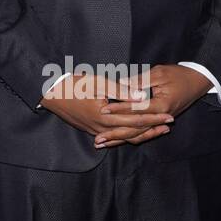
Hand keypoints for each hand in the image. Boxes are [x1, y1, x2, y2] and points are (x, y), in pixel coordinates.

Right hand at [39, 69, 174, 147]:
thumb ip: (122, 91)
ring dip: (142, 134)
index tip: (169, 117)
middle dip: (152, 129)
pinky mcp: (92, 130)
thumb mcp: (99, 82)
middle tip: (169, 126)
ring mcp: (96, 131)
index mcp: (106, 116)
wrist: (50, 94)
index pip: (137, 119)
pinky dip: (126, 137)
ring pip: (124, 137)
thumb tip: (142, 96)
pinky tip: (134, 135)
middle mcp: (103, 128)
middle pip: (133, 132)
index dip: (154, 118)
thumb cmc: (74, 84)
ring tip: (157, 131)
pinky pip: (114, 137)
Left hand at [91, 64, 210, 147]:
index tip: (103, 110)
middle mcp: (161, 117)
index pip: (135, 109)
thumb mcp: (159, 73)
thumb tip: (121, 84)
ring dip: (120, 139)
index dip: (118, 109)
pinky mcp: (160, 122)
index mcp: (161, 105)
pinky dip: (129, 136)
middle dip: (115, 134)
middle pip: (135, 128)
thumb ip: (139, 81)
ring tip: (102, 144)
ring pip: (138, 134)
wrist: (199, 81)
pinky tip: (117, 140)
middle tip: (97, 139)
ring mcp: (161, 122)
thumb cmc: (179, 74)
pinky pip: (143, 132)